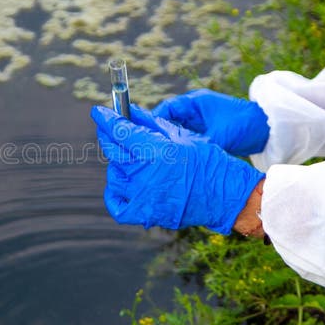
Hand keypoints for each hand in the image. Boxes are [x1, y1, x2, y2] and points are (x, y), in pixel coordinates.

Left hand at [91, 105, 264, 233]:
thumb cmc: (207, 161)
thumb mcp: (181, 135)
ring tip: (129, 160)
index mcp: (153, 150)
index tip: (99, 112)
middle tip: (110, 130)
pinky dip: (115, 195)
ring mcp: (142, 195)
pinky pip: (117, 205)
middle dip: (109, 137)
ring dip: (118, 166)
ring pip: (115, 176)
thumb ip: (151, 124)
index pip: (119, 130)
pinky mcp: (145, 213)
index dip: (106, 119)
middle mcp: (143, 172)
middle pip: (113, 151)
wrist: (225, 194)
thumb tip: (130, 111)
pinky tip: (122, 186)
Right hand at [152, 90, 268, 155]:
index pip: (167, 109)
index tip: (144, 134)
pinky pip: (188, 139)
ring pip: (178, 132)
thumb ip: (198, 143)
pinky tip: (177, 159)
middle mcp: (195, 111)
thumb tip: (180, 154)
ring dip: (171, 143)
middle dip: (159, 134)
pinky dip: (182, 148)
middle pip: (169, 121)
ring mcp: (200, 122)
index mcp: (195, 102)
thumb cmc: (244, 125)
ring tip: (160, 156)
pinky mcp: (206, 133)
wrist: (267, 129)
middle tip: (149, 149)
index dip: (153, 121)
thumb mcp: (219, 135)